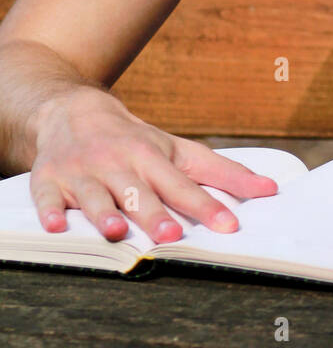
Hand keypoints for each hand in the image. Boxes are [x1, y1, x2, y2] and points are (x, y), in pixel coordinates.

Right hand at [29, 87, 277, 242]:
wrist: (72, 111)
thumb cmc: (135, 142)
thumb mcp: (179, 150)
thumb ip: (223, 173)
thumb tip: (271, 189)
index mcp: (152, 159)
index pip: (184, 186)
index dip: (206, 207)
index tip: (229, 226)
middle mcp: (118, 164)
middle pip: (139, 193)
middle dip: (155, 214)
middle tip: (172, 236)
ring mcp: (82, 172)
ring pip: (94, 196)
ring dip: (104, 213)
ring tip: (116, 231)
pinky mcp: (49, 180)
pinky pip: (47, 197)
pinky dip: (50, 212)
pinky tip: (56, 227)